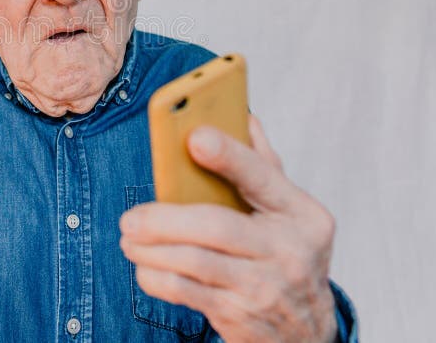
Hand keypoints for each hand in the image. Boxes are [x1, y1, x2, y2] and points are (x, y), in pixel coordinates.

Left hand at [119, 115, 338, 342]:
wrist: (307, 331)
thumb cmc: (287, 254)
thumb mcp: (291, 211)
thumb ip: (263, 165)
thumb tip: (242, 115)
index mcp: (302, 213)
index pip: (262, 176)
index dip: (229, 155)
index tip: (195, 137)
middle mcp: (289, 251)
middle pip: (218, 227)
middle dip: (166, 220)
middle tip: (130, 218)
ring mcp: (266, 287)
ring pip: (196, 262)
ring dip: (153, 250)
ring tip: (128, 238)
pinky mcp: (241, 317)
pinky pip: (188, 294)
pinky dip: (157, 279)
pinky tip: (144, 267)